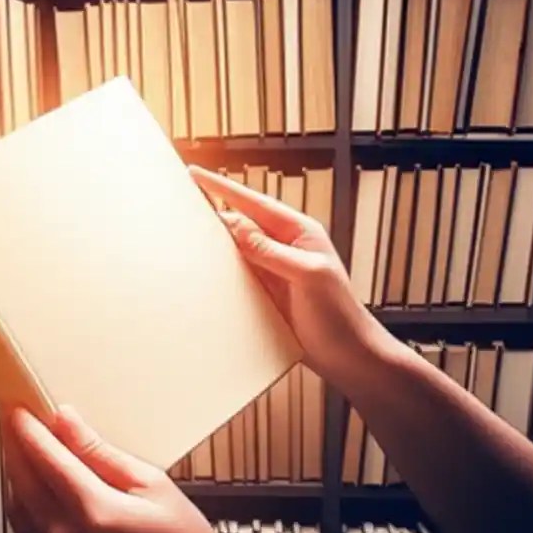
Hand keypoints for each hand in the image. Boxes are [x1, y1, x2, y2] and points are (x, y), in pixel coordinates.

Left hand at [1, 404, 269, 532]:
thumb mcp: (153, 486)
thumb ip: (101, 453)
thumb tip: (67, 422)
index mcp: (93, 512)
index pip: (43, 455)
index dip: (26, 424)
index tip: (18, 401)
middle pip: (20, 477)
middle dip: (13, 441)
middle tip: (14, 414)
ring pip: (16, 503)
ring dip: (13, 469)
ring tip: (21, 442)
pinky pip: (23, 528)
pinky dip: (21, 498)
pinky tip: (31, 483)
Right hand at [189, 166, 398, 388]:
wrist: (349, 357)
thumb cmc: (340, 316)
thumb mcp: (308, 276)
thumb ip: (271, 251)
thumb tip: (237, 226)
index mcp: (300, 233)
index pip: (255, 204)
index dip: (224, 189)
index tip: (196, 175)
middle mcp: (285, 248)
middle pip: (242, 223)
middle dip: (214, 212)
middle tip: (183, 205)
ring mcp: (274, 271)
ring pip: (236, 249)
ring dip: (215, 244)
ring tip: (187, 235)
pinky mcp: (267, 293)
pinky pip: (237, 274)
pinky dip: (220, 271)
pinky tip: (205, 272)